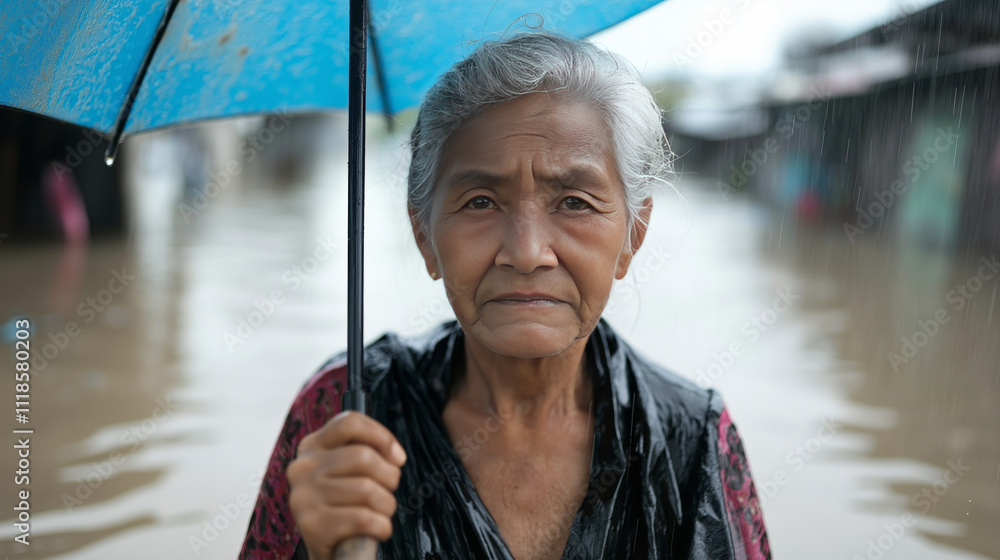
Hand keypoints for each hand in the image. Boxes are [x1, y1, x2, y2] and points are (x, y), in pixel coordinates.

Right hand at [287, 411, 406, 559]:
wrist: (326, 547)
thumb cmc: (344, 504)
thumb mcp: (345, 471)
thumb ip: (364, 451)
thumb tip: (395, 457)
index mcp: (311, 447)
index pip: (350, 423)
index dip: (382, 436)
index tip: (397, 457)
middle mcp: (302, 468)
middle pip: (364, 457)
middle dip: (390, 476)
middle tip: (389, 491)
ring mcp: (304, 496)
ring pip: (367, 490)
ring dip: (387, 505)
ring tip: (382, 513)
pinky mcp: (312, 525)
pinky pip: (364, 518)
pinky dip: (382, 526)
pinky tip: (378, 529)